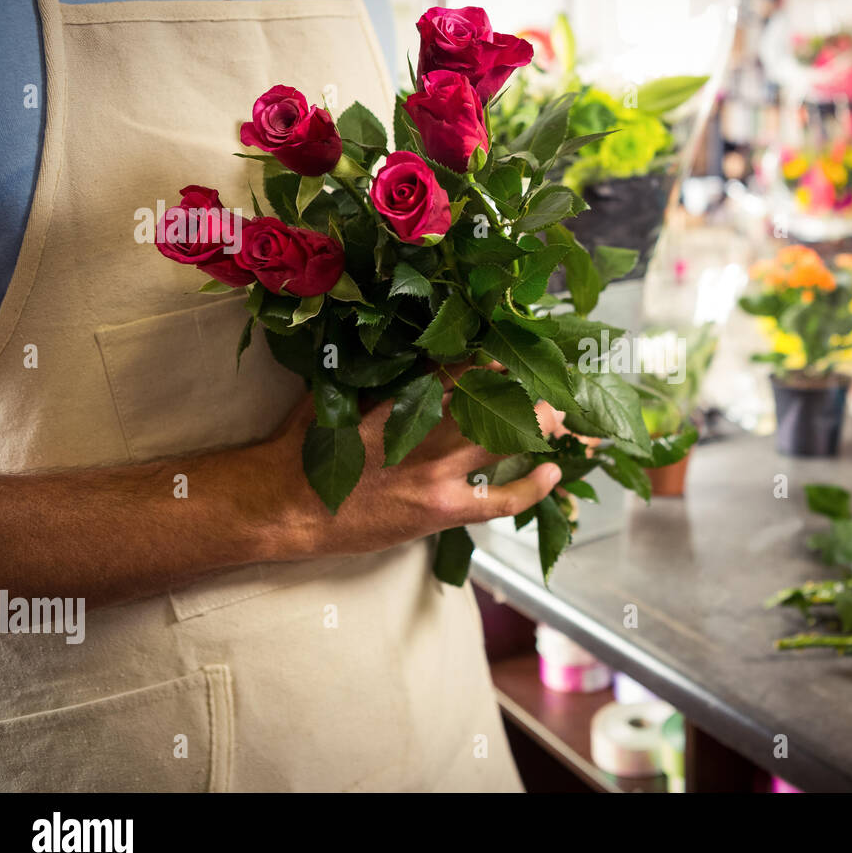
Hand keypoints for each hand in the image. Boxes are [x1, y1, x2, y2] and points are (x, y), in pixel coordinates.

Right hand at [260, 372, 565, 559]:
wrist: (283, 505)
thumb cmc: (303, 445)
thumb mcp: (337, 391)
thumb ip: (375, 371)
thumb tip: (398, 342)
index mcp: (405, 390)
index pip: (470, 360)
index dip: (504, 354)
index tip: (525, 348)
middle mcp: (430, 425)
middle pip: (502, 396)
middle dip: (536, 388)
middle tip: (560, 383)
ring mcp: (440, 469)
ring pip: (510, 439)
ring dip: (544, 426)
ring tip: (567, 418)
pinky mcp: (442, 509)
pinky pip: (501, 499)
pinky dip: (532, 487)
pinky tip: (553, 473)